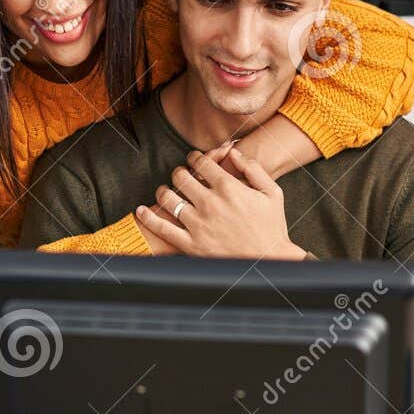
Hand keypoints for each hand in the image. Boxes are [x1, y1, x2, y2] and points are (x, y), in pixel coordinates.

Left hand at [134, 147, 305, 259]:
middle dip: (179, 172)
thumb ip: (253, 168)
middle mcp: (210, 203)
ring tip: (166, 191)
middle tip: (181, 175)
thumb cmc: (272, 227)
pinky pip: (163, 228)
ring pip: (169, 198)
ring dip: (164, 191)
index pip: (200, 163)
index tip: (193, 160)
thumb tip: (233, 152)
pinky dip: (148, 218)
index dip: (193, 157)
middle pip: (181, 177)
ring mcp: (198, 224)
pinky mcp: (191, 244)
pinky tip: (141, 211)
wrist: (270, 261)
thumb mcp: (272, 192)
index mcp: (228, 187)